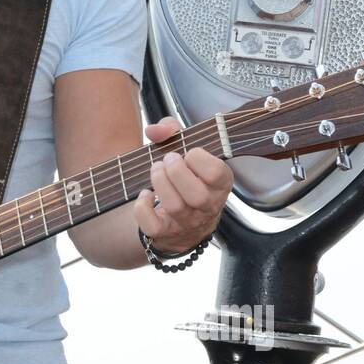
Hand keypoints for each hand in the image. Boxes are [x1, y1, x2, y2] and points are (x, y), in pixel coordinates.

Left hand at [135, 115, 233, 254]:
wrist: (187, 221)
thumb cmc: (187, 176)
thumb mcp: (187, 150)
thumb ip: (173, 131)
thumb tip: (155, 130)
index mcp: (220, 185)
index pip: (217, 173)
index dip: (199, 158)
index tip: (189, 152)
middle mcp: (208, 206)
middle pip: (196, 194)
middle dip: (176, 171)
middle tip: (167, 160)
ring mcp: (188, 222)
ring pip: (175, 207)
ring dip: (160, 182)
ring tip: (156, 170)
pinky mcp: (166, 233)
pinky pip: (153, 226)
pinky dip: (143, 207)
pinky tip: (146, 194)